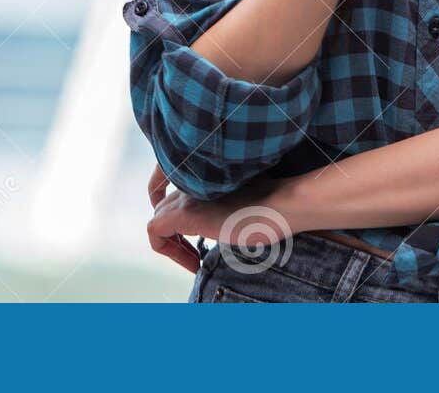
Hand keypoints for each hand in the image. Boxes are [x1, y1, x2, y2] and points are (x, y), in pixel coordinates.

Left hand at [146, 164, 290, 273]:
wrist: (282, 205)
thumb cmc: (274, 207)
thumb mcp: (243, 203)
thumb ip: (225, 206)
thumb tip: (223, 223)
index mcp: (204, 175)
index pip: (176, 192)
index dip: (179, 216)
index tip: (198, 238)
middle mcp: (191, 181)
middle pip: (164, 206)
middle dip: (176, 233)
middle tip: (197, 254)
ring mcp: (186, 197)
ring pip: (158, 218)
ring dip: (173, 244)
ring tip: (195, 261)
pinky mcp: (184, 214)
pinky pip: (155, 231)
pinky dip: (167, 250)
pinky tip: (193, 263)